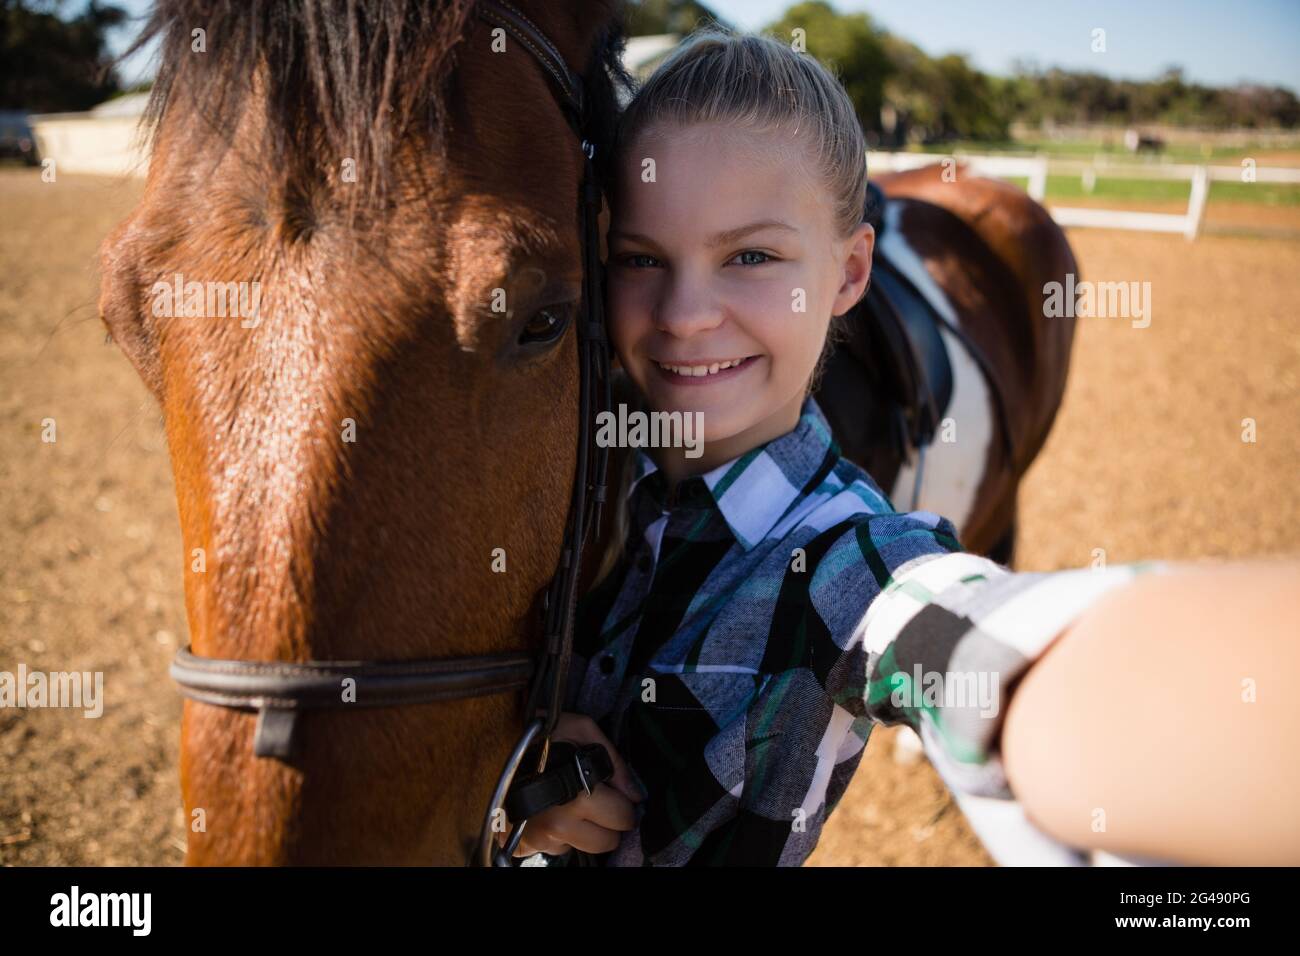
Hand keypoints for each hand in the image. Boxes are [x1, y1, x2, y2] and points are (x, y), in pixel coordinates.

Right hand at [511, 712, 642, 857]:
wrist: (482, 746)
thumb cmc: (536, 733)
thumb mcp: (579, 728)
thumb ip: (614, 760)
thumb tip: (636, 794)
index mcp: (579, 795)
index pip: (623, 818)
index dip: (623, 804)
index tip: (613, 792)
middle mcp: (560, 823)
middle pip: (607, 842)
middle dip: (608, 822)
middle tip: (597, 801)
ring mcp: (540, 838)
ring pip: (582, 848)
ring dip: (583, 831)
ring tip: (570, 803)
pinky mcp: (524, 846)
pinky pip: (554, 848)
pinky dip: (557, 835)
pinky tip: (549, 810)